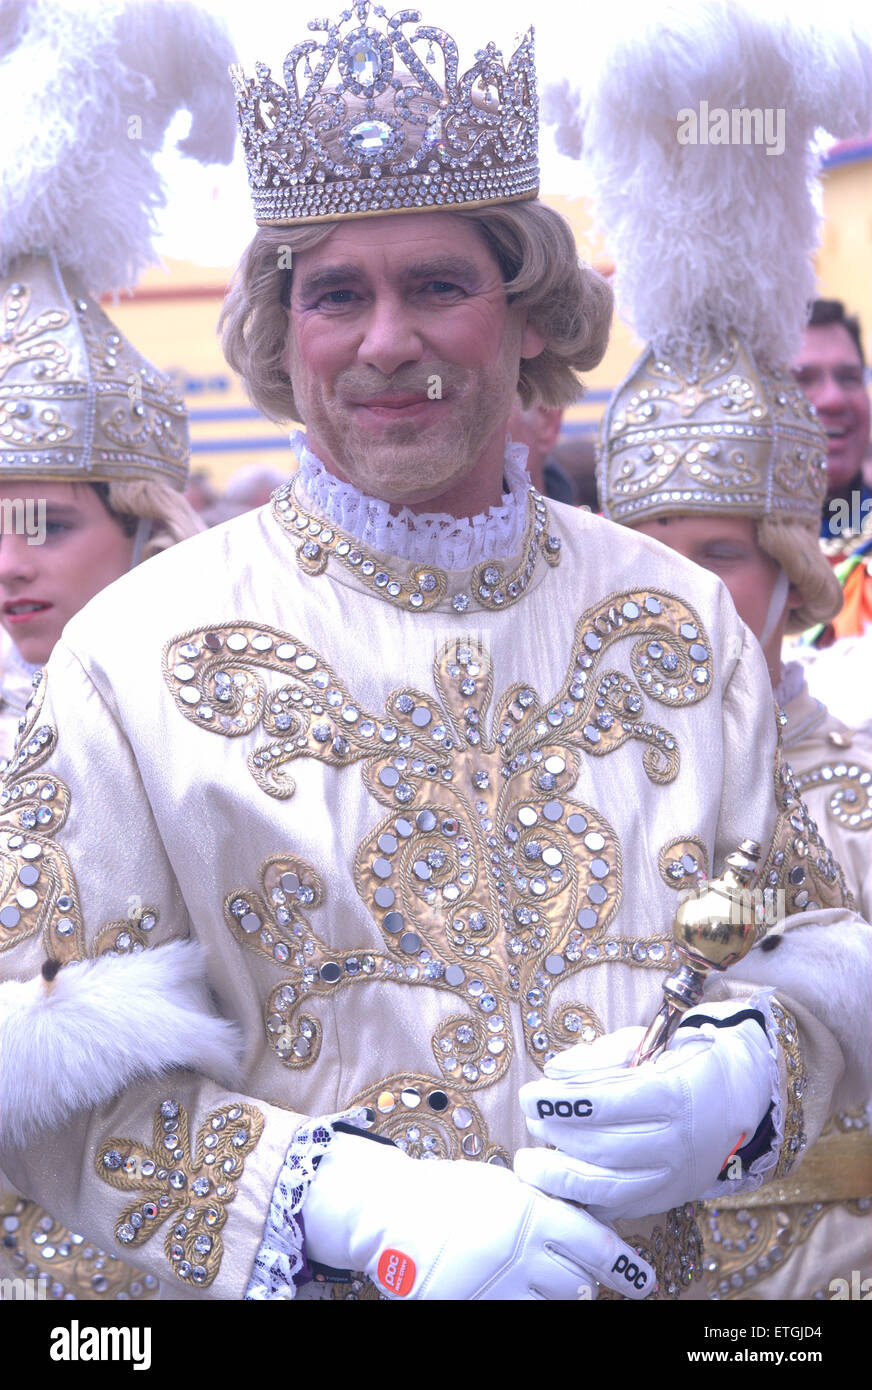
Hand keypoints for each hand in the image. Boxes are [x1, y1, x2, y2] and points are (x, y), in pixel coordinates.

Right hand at [302, 1127, 655, 1299]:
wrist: (391, 1211)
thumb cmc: (449, 1192)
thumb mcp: (503, 1186)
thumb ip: (542, 1204)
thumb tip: (586, 1223)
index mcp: (531, 1213)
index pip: (595, 1245)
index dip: (624, 1265)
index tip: (643, 1278)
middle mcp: (520, 1253)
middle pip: (578, 1282)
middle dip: (582, 1278)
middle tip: (575, 1272)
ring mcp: (497, 1287)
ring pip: (553, 1305)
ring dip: (554, 1295)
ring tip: (537, 1279)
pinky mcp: (473, 1307)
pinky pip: (516, 1316)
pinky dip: (522, 1304)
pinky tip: (515, 1292)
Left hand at [516, 1002, 772, 1220]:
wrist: (732, 1098)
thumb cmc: (678, 1063)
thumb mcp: (646, 1043)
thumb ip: (601, 1055)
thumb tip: (556, 1071)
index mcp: (672, 1095)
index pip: (608, 1104)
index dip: (564, 1104)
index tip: (531, 1096)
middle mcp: (675, 1141)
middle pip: (604, 1148)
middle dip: (558, 1137)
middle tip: (531, 1123)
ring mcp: (672, 1177)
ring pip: (609, 1188)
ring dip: (560, 1178)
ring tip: (529, 1163)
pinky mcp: (664, 1199)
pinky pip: (617, 1211)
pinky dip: (582, 1203)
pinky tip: (555, 1189)